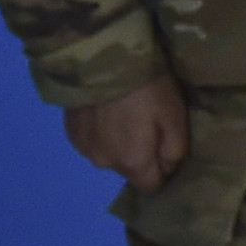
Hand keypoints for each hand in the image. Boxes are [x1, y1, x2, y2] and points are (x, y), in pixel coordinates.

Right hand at [66, 74, 190, 192]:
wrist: (100, 59)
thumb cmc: (146, 89)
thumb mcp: (174, 116)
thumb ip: (174, 150)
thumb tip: (170, 170)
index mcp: (133, 163)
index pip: (151, 186)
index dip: (162, 172)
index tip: (166, 150)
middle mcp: (105, 164)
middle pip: (130, 169)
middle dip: (140, 153)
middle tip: (146, 122)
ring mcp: (84, 149)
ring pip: (110, 155)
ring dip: (118, 143)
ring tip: (124, 114)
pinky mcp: (71, 133)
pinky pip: (93, 142)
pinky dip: (101, 132)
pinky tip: (105, 110)